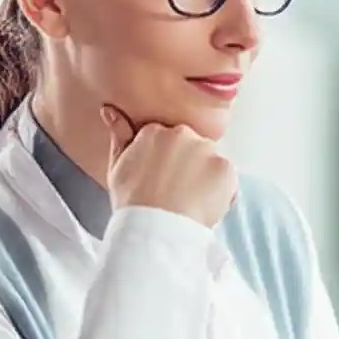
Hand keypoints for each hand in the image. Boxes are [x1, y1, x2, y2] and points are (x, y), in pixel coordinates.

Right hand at [100, 104, 236, 227]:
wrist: (155, 228)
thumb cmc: (134, 203)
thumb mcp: (118, 167)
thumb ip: (119, 136)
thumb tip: (110, 110)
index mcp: (155, 131)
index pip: (167, 139)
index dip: (167, 161)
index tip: (162, 179)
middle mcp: (183, 133)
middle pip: (192, 147)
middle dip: (188, 166)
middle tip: (177, 192)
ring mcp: (206, 150)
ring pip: (211, 162)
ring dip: (206, 178)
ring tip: (190, 202)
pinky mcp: (225, 168)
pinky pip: (228, 179)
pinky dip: (221, 192)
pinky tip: (203, 207)